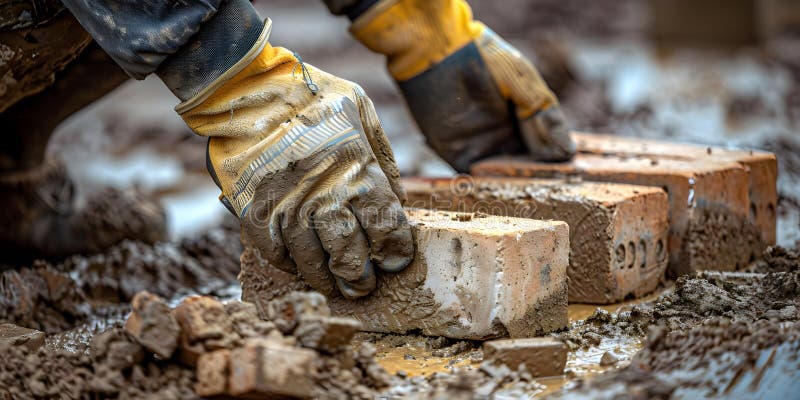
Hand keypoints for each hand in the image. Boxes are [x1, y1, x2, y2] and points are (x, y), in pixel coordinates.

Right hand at [179, 39, 412, 298]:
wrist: (249, 88)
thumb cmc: (312, 95)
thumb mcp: (362, 111)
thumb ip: (381, 156)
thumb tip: (397, 198)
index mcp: (359, 171)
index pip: (387, 229)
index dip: (394, 253)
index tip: (394, 263)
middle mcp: (326, 195)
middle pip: (351, 256)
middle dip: (361, 278)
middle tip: (364, 286)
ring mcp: (287, 207)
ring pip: (312, 262)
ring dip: (326, 280)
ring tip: (335, 287)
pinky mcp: (255, 212)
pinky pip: (274, 253)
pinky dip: (288, 265)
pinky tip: (298, 265)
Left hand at [351, 0, 574, 171]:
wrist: (439, 53)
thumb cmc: (486, 59)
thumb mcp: (524, 82)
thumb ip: (546, 116)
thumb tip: (568, 150)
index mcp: (523, 117)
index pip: (545, 145)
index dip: (556, 158)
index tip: (568, 169)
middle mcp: (504, 135)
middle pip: (526, 164)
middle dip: (537, 175)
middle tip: (550, 185)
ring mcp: (481, 146)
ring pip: (503, 174)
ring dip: (514, 182)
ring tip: (528, 190)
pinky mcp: (457, 154)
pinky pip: (475, 177)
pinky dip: (487, 184)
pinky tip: (501, 187)